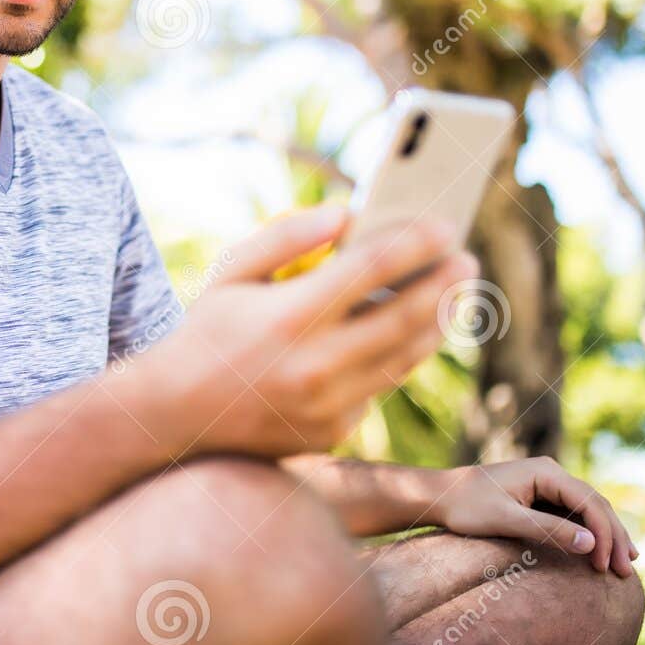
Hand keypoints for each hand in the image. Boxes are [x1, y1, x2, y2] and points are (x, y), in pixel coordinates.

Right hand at [140, 202, 477, 457]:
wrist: (176, 416)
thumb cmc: (209, 330)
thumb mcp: (232, 272)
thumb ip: (287, 236)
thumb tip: (347, 212)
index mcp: (287, 317)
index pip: (371, 270)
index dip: (415, 242)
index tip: (445, 224)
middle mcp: (312, 365)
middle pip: (404, 318)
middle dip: (445, 284)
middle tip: (467, 258)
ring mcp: (326, 406)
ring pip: (403, 358)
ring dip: (436, 322)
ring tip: (454, 293)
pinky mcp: (333, 432)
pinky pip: (380, 386)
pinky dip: (399, 356)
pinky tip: (413, 331)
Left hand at [433, 458, 638, 576]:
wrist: (439, 496)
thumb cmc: (466, 506)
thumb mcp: (507, 520)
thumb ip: (548, 530)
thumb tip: (591, 543)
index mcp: (546, 471)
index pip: (589, 502)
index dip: (604, 534)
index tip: (607, 565)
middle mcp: (551, 472)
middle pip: (595, 504)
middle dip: (614, 537)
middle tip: (628, 570)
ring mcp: (547, 483)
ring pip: (589, 509)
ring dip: (607, 535)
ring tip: (626, 562)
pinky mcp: (540, 495)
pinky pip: (574, 513)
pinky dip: (590, 532)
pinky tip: (602, 550)